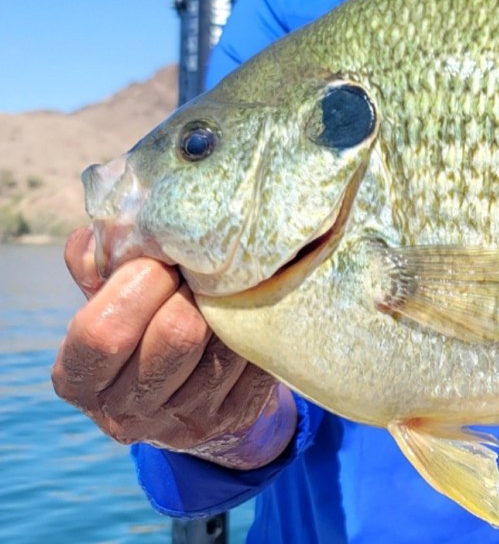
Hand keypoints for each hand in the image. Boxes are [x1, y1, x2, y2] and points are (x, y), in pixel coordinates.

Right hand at [51, 226, 294, 468]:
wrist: (188, 384)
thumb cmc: (140, 321)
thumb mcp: (108, 297)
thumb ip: (98, 266)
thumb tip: (107, 235)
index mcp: (79, 380)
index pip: (102, 333)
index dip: (135, 286)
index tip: (158, 260)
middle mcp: (127, 413)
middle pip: (178, 334)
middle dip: (194, 287)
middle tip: (202, 265)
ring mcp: (184, 422)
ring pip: (226, 343)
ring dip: (234, 301)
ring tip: (231, 278)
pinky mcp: (234, 417)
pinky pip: (258, 357)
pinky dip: (260, 323)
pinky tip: (254, 305)